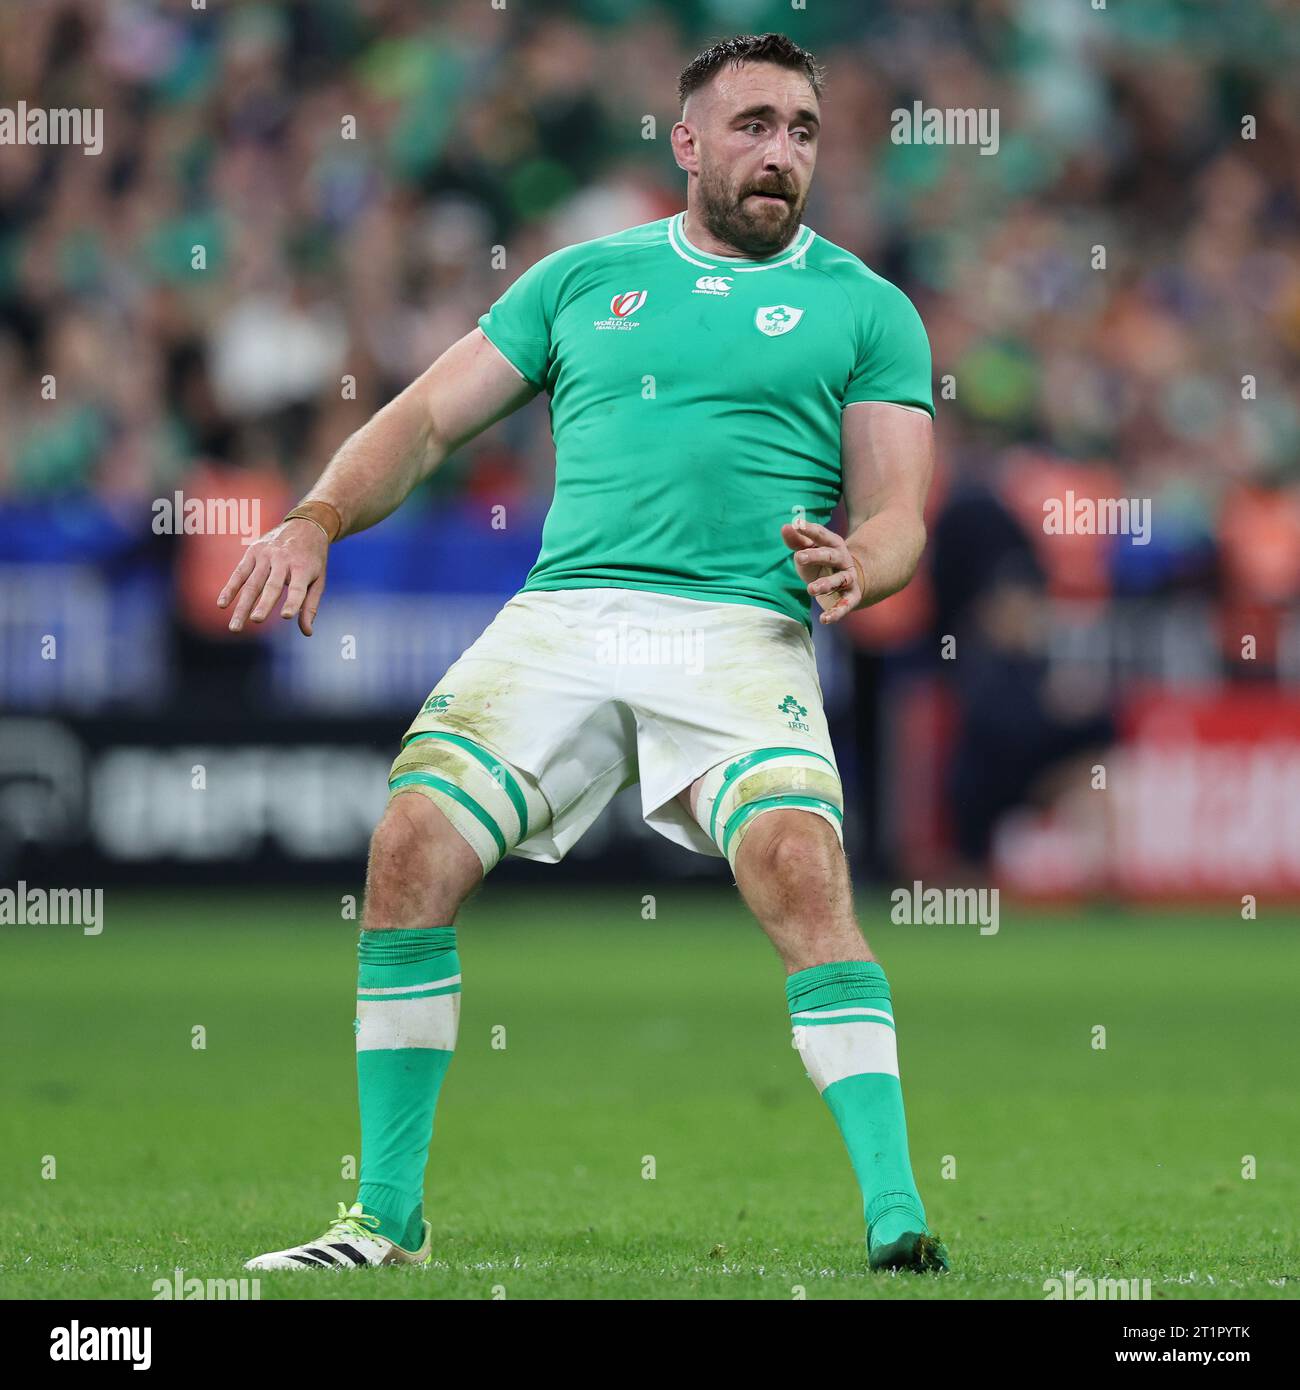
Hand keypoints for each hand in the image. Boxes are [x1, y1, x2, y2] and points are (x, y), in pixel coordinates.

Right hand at [217, 518, 328, 635]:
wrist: (306, 525)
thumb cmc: (313, 559)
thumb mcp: (318, 580)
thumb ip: (310, 606)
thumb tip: (307, 632)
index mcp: (303, 567)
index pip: (298, 588)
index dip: (293, 602)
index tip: (286, 616)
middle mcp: (283, 560)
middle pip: (271, 586)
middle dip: (263, 604)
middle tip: (256, 621)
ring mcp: (266, 555)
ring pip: (252, 583)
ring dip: (242, 605)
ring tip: (236, 627)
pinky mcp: (253, 552)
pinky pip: (239, 573)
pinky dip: (230, 588)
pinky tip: (222, 604)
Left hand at [781, 520, 864, 625]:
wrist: (847, 581)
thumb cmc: (821, 563)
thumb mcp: (808, 551)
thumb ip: (797, 540)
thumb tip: (785, 526)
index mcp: (832, 544)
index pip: (821, 534)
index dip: (809, 529)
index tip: (797, 524)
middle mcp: (843, 559)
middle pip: (830, 556)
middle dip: (816, 556)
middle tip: (798, 557)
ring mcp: (848, 578)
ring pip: (840, 579)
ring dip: (826, 584)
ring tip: (810, 590)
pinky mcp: (852, 596)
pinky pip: (845, 604)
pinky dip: (836, 612)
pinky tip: (824, 619)